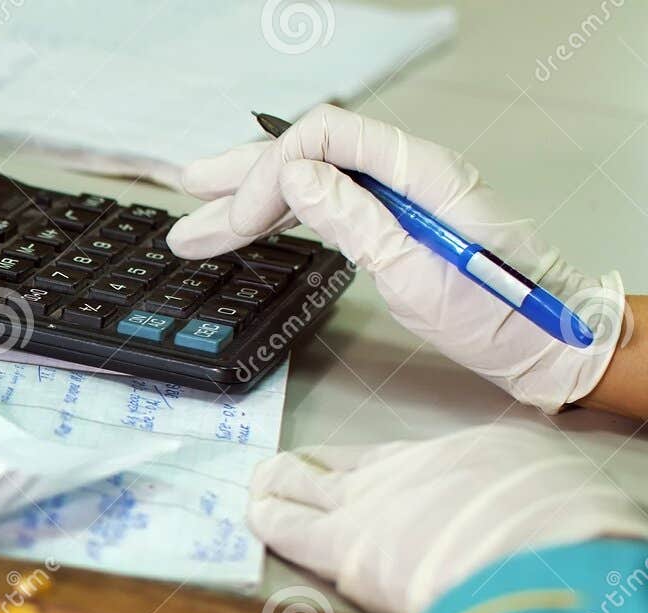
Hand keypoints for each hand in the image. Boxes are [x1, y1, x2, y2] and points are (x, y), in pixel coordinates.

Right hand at [167, 105, 627, 414]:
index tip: (237, 222)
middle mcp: (410, 176)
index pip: (324, 139)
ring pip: (314, 183)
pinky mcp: (400, 226)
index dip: (271, 172)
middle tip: (191, 197)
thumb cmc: (501, 317)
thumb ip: (355, 221)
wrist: (553, 343)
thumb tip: (297, 179)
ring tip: (199, 224)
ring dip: (253, 202)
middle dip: (244, 177)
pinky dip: (285, 218)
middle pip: (311, 156)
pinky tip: (253, 230)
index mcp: (420, 174)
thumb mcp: (418, 275)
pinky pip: (330, 206)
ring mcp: (403, 200)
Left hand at [248, 424, 647, 612]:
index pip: (396, 463)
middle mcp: (407, 472)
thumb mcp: (550, 496)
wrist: (548, 546)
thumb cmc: (567, 528)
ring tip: (259, 496)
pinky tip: (254, 517)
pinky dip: (268, 519)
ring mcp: (370, 504)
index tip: (356, 479)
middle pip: (340, 465)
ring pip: (301, 486)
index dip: (367, 475)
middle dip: (309, 474)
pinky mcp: (343, 545)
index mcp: (460, 458)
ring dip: (277, 493)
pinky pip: (288, 524)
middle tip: (285, 478)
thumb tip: (544, 521)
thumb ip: (523, 506)